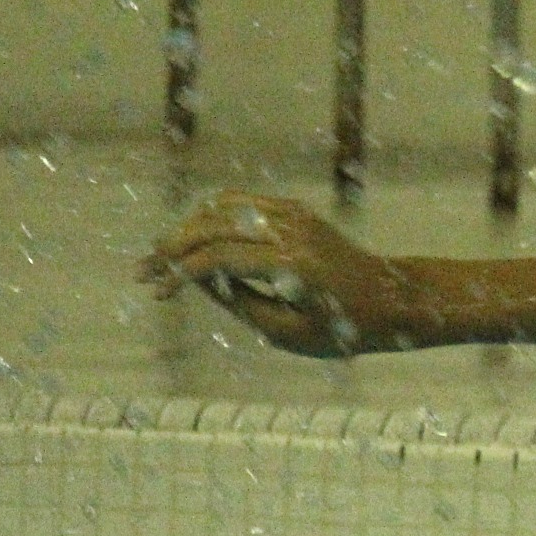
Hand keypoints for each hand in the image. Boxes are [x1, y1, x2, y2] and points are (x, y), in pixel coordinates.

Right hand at [139, 191, 412, 357]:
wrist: (391, 299)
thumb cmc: (343, 328)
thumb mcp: (288, 333)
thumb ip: (239, 303)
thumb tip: (195, 276)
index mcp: (292, 265)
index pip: (219, 258)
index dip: (181, 274)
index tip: (157, 292)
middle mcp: (292, 231)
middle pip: (213, 226)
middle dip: (172, 248)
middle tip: (143, 271)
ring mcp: (294, 214)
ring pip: (222, 208)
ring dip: (186, 229)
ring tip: (162, 256)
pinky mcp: (295, 209)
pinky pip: (241, 203)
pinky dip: (210, 217)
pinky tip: (190, 238)